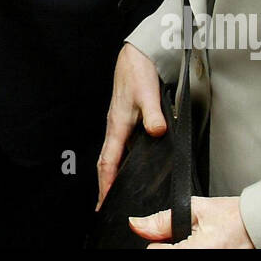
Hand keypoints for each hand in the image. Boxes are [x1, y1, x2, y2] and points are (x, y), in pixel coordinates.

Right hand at [96, 42, 166, 209]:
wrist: (135, 56)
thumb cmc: (137, 73)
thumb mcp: (148, 94)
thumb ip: (153, 114)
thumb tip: (157, 132)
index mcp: (117, 125)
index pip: (107, 161)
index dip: (105, 183)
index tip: (103, 202)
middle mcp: (115, 127)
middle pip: (106, 162)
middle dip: (105, 184)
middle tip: (105, 204)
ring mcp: (120, 123)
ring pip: (113, 154)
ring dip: (112, 173)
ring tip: (115, 191)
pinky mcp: (126, 119)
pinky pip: (121, 146)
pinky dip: (121, 160)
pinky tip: (131, 165)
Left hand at [129, 196, 254, 247]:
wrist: (259, 226)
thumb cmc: (233, 218)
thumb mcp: (195, 209)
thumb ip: (163, 220)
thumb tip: (136, 224)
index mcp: (195, 251)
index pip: (154, 252)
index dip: (158, 241)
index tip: (170, 235)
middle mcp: (203, 260)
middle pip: (166, 256)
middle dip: (170, 246)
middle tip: (188, 237)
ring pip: (179, 259)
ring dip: (181, 249)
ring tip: (197, 241)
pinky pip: (191, 259)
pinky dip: (192, 251)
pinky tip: (202, 246)